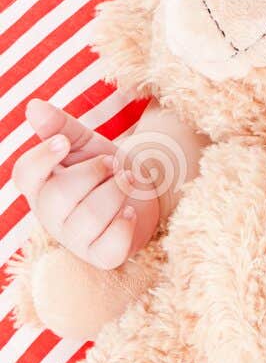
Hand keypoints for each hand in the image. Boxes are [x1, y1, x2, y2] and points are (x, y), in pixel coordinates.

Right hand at [12, 99, 160, 269]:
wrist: (144, 188)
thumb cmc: (107, 166)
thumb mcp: (86, 142)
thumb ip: (61, 126)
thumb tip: (34, 107)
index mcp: (40, 185)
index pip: (25, 175)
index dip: (41, 159)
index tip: (64, 142)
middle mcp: (52, 215)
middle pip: (58, 197)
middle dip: (92, 172)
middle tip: (112, 162)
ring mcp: (76, 239)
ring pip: (88, 219)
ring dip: (115, 192)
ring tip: (129, 179)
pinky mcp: (102, 255)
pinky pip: (110, 246)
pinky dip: (124, 225)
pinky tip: (130, 211)